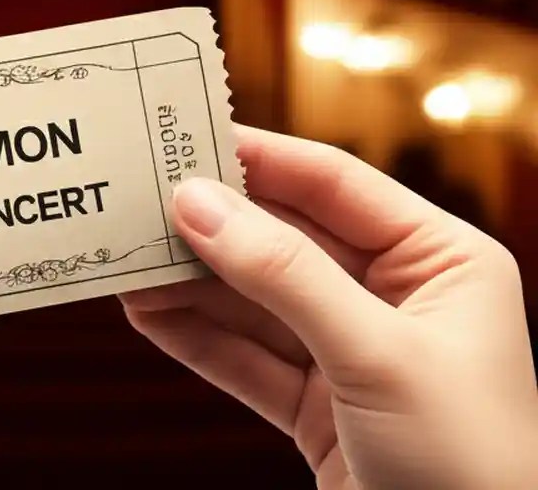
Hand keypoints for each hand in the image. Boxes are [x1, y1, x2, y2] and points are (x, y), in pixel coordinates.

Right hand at [121, 125, 537, 488]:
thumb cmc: (470, 465)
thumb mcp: (377, 354)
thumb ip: (283, 275)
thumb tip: (199, 204)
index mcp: (441, 260)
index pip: (335, 184)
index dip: (257, 159)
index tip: (185, 138)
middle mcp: (396, 298)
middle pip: (284, 241)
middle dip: (211, 226)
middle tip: (138, 199)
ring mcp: (351, 353)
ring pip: (254, 302)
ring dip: (190, 284)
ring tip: (126, 257)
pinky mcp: (317, 407)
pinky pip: (244, 358)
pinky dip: (195, 337)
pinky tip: (147, 313)